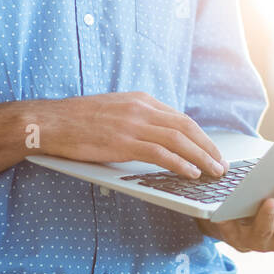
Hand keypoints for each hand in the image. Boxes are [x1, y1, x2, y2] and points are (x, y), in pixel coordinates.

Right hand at [27, 92, 226, 180]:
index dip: (199, 136)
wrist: (51, 122)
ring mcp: (134, 124)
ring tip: (214, 171)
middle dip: (207, 146)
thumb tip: (156, 136)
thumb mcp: (115, 110)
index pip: (180, 118)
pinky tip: (191, 173)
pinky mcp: (124, 141)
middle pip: (186, 127)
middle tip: (221, 163)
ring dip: (201, 157)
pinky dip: (180, 163)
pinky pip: (160, 153)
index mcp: (141, 100)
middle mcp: (142, 108)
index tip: (210, 149)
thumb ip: (136, 119)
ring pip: (179, 140)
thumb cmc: (78, 120)